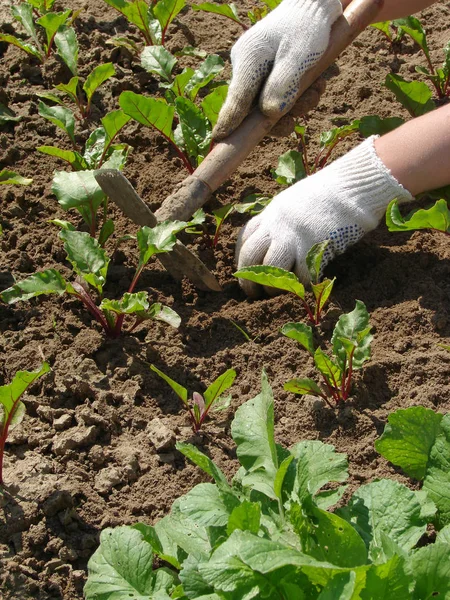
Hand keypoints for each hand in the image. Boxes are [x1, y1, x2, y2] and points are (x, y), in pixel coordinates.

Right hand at [213, 0, 341, 140]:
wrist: (313, 8)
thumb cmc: (306, 27)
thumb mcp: (299, 56)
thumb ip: (283, 84)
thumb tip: (269, 115)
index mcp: (248, 59)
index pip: (237, 98)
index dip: (230, 121)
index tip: (219, 139)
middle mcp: (246, 68)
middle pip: (255, 108)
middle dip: (284, 113)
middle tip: (310, 100)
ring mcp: (255, 73)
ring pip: (270, 105)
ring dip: (297, 104)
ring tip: (318, 86)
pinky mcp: (266, 76)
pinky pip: (278, 97)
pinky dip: (298, 96)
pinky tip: (315, 83)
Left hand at [235, 137, 413, 296]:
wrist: (351, 186)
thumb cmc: (328, 193)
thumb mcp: (293, 202)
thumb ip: (280, 221)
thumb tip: (273, 243)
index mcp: (270, 213)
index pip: (245, 240)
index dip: (242, 260)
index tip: (246, 272)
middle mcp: (276, 225)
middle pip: (250, 256)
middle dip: (248, 279)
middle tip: (254, 294)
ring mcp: (293, 236)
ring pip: (271, 268)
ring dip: (271, 287)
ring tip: (276, 294)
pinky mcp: (313, 249)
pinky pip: (300, 275)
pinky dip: (300, 284)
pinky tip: (304, 285)